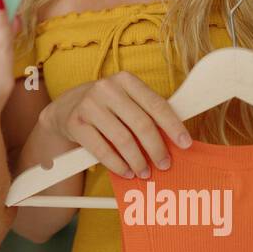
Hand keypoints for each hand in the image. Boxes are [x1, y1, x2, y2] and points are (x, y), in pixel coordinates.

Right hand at [40, 71, 190, 178]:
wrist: (66, 107)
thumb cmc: (107, 107)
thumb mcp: (127, 101)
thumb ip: (148, 113)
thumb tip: (176, 139)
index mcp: (126, 79)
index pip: (156, 104)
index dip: (173, 126)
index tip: (185, 144)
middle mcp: (107, 88)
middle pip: (141, 123)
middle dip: (156, 148)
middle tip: (164, 164)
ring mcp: (89, 104)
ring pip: (122, 139)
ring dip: (137, 161)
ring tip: (144, 171)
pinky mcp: (75, 123)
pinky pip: (102, 150)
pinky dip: (117, 164)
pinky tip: (126, 171)